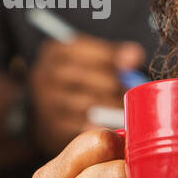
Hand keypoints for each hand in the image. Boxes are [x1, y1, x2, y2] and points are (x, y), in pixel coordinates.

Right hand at [28, 36, 144, 158]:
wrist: (43, 112)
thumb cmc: (75, 81)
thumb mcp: (85, 60)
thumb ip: (111, 56)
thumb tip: (134, 56)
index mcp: (55, 52)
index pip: (84, 49)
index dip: (111, 55)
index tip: (134, 62)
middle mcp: (45, 75)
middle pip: (87, 77)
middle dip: (115, 85)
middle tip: (134, 92)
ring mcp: (46, 103)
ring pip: (87, 104)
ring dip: (111, 107)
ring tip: (126, 108)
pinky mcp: (52, 128)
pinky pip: (82, 126)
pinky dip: (101, 125)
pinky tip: (112, 124)